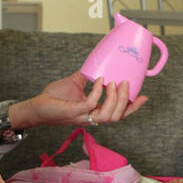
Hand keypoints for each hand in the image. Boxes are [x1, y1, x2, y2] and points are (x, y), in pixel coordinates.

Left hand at [9, 71, 147, 129]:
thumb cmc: (55, 97)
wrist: (38, 105)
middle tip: (127, 83)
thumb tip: (99, 64)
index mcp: (95, 112)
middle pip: (118, 116)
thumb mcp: (76, 83)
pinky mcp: (75, 112)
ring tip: (115, 82)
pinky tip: (98, 80)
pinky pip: (92, 104)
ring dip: (115, 98)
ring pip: (109, 115)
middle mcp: (92, 118)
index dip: (132, 107)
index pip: (118, 114)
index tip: (144, 97)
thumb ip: (89, 76)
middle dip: (126, 101)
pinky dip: (97, 91)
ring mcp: (84, 116)